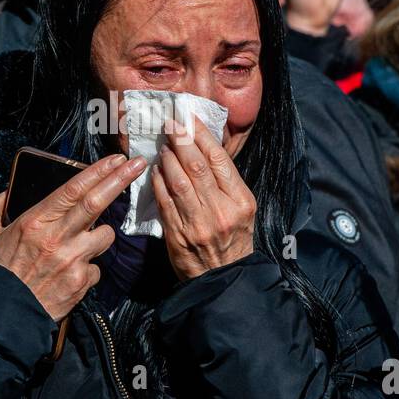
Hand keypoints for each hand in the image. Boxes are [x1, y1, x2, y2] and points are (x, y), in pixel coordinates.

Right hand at [0, 154, 145, 320]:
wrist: (0, 316)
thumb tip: (6, 191)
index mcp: (34, 221)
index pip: (73, 189)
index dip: (98, 171)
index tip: (116, 159)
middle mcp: (56, 238)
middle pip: (97, 202)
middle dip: (120, 179)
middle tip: (138, 165)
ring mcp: (72, 260)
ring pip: (104, 235)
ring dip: (99, 235)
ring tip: (80, 244)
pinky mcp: (81, 282)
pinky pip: (96, 268)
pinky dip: (88, 268)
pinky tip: (70, 274)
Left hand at [152, 118, 256, 280]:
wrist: (223, 278)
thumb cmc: (234, 239)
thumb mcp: (242, 209)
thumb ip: (226, 182)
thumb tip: (204, 147)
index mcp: (241, 202)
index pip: (220, 160)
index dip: (203, 136)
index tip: (190, 120)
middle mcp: (220, 211)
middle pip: (197, 167)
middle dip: (182, 140)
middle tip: (171, 123)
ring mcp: (198, 224)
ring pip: (179, 182)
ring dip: (168, 158)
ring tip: (164, 144)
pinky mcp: (178, 235)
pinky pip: (165, 202)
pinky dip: (158, 182)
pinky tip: (156, 169)